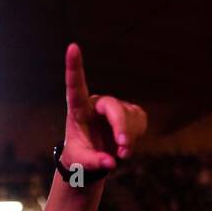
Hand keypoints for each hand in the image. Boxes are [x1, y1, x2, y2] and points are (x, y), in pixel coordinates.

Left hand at [60, 43, 147, 175]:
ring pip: (129, 117)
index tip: (72, 47)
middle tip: (123, 148)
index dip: (74, 67)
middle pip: (113, 107)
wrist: (93, 158)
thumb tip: (110, 163)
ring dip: (129, 138)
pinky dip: (136, 137)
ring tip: (121, 154)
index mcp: (78, 109)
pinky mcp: (130, 112)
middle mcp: (96, 103)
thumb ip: (93, 162)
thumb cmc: (80, 155)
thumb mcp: (80, 162)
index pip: (75, 86)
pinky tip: (126, 145)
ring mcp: (115, 106)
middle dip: (120, 127)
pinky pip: (139, 122)